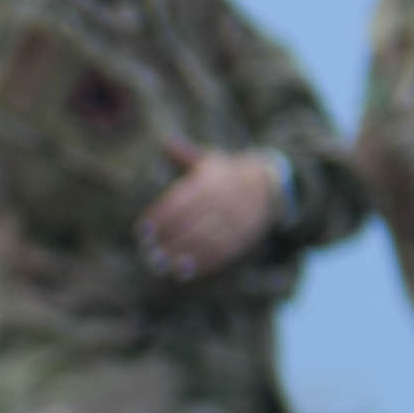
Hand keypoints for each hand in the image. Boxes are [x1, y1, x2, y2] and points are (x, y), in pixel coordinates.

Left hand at [137, 143, 286, 281]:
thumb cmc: (228, 173)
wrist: (271, 183)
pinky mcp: (246, 236)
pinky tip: (183, 271)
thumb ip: (186, 154)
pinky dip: (203, 263)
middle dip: (168, 239)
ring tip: (161, 265)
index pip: (182, 200)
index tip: (142, 230)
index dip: (160, 216)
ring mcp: (238, 218)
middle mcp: (226, 198)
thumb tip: (166, 141)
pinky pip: (224, 252)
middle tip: (147, 253)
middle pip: (192, 221)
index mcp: (213, 179)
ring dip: (182, 254)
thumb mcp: (210, 159)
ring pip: (207, 239)